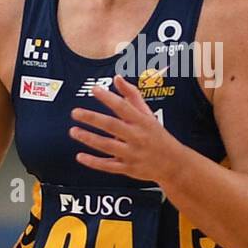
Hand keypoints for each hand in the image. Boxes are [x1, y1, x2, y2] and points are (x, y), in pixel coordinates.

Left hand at [68, 74, 182, 182]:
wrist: (174, 164)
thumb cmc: (158, 136)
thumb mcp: (148, 115)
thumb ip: (132, 96)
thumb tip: (117, 78)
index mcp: (142, 122)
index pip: (123, 107)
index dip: (108, 98)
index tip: (95, 90)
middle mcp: (137, 137)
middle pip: (112, 126)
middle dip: (92, 118)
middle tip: (75, 112)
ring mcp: (132, 154)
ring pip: (107, 146)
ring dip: (89, 138)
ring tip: (74, 131)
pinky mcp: (128, 169)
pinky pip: (108, 166)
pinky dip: (94, 162)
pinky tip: (80, 156)